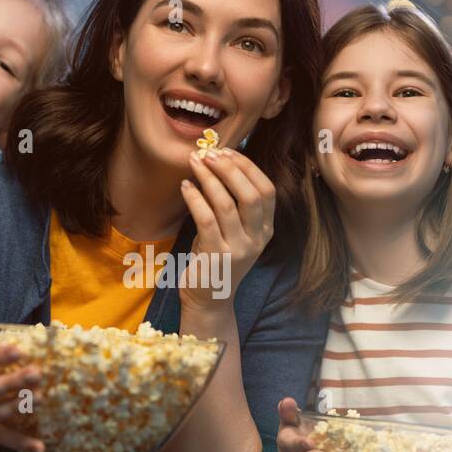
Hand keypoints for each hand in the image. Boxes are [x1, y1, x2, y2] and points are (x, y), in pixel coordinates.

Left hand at [178, 146, 274, 312]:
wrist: (208, 300)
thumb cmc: (216, 259)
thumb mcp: (233, 232)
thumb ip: (232, 204)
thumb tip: (217, 163)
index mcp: (266, 230)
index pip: (266, 189)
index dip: (247, 167)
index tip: (227, 151)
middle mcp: (257, 239)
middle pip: (251, 193)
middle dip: (229, 168)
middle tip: (209, 154)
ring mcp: (238, 249)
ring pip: (227, 204)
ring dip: (209, 178)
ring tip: (194, 164)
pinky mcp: (216, 256)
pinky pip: (206, 219)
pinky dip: (195, 198)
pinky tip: (185, 186)